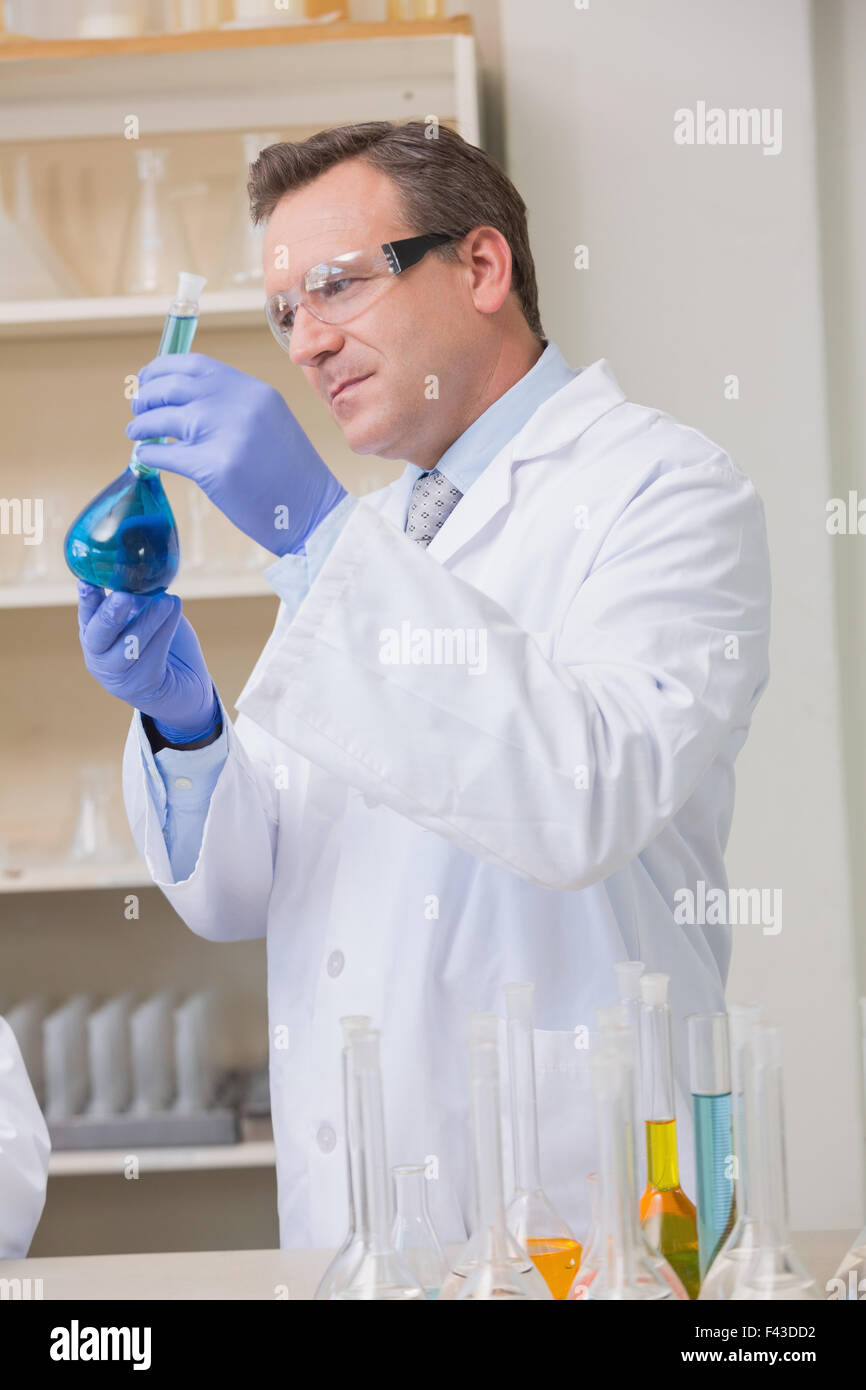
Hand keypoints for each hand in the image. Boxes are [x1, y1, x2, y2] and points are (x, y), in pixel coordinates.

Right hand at [77, 582, 217, 739]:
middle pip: (98, 636)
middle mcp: (100, 657)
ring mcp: (120, 675)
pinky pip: (154, 654)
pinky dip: (166, 629)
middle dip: (110, 615)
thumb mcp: (144, 616)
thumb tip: (139, 570)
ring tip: (167, 600)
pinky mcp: (145, 684)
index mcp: (95, 635)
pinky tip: (175, 608)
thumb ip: (137, 598)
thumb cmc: (161, 645)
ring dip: (149, 620)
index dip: (88, 600)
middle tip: (124, 597)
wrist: (183, 688)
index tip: (88, 582)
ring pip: (130, 645)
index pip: (87, 616)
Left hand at [125, 354, 346, 555]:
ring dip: (143, 425)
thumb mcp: (269, 423)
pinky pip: (166, 454)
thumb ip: (233, 406)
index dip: (164, 368)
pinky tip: (146, 457)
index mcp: (254, 390)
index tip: (148, 377)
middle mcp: (240, 405)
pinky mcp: (215, 467)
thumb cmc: (290, 474)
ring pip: (164, 419)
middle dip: (148, 396)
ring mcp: (227, 434)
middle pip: (174, 388)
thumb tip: (183, 400)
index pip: (196, 365)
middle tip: (138, 408)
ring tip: (136, 433)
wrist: (312, 512)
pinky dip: (149, 454)